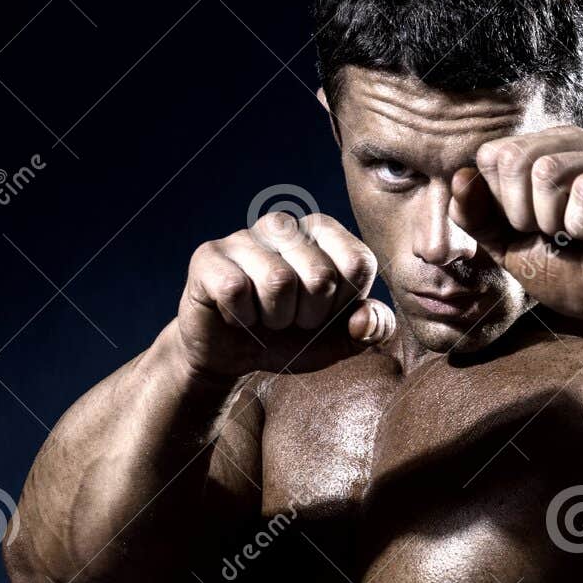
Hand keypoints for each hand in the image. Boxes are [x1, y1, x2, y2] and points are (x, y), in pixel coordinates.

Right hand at [177, 212, 394, 378]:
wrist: (232, 357)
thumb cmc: (290, 339)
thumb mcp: (340, 340)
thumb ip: (373, 328)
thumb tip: (365, 319)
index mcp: (324, 234)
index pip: (358, 263)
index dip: (343, 306)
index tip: (322, 315)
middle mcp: (285, 225)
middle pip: (321, 276)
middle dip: (308, 318)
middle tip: (287, 321)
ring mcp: (244, 236)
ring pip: (278, 281)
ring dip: (274, 319)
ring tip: (262, 317)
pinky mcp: (209, 257)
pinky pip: (236, 290)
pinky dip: (241, 318)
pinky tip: (236, 315)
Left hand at [449, 126, 582, 351]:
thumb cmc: (577, 275)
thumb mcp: (513, 248)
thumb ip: (480, 217)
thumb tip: (460, 177)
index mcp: (556, 148)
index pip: (495, 155)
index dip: (502, 207)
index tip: (535, 230)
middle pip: (517, 159)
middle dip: (526, 216)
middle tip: (559, 237)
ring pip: (550, 172)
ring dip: (557, 224)